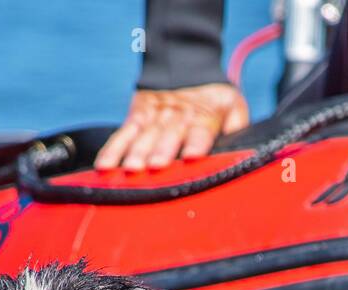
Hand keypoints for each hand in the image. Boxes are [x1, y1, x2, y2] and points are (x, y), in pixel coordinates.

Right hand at [95, 84, 249, 170]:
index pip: (201, 130)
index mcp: (203, 115)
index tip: (193, 156)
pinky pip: (122, 135)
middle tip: (154, 166)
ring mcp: (154, 117)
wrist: (184, 64)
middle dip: (161, 150)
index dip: (197, 142)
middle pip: (168, 135)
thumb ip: (237, 128)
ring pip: (143, 136)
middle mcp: (177, 116)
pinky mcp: (136, 117)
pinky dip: (112, 150)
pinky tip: (104, 166)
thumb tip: (242, 151)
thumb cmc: (214, 98)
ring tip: (130, 168)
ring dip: (135, 152)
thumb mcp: (234, 106)